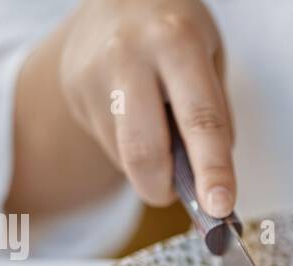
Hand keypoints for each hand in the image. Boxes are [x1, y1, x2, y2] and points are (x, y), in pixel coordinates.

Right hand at [57, 0, 234, 214]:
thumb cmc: (175, 30)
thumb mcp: (210, 56)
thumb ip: (215, 115)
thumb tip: (212, 185)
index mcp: (175, 42)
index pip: (199, 119)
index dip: (212, 170)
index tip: (221, 207)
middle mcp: (128, 56)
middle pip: (143, 151)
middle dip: (162, 188)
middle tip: (177, 194)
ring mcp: (91, 74)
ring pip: (124, 155)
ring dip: (148, 164)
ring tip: (157, 124)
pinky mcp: (72, 90)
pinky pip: (107, 144)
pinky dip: (128, 147)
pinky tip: (134, 114)